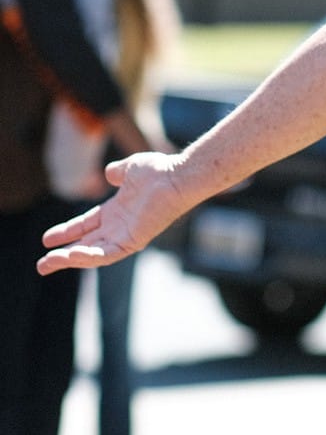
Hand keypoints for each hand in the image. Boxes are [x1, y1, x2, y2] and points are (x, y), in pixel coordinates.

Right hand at [38, 152, 192, 274]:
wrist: (176, 176)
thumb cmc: (159, 171)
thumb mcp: (130, 169)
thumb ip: (118, 172)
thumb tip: (109, 174)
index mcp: (116, 212)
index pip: (86, 226)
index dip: (66, 232)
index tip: (46, 239)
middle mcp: (119, 226)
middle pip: (86, 245)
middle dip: (62, 255)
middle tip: (41, 265)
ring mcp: (126, 235)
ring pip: (93, 254)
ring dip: (70, 259)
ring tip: (48, 264)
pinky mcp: (133, 241)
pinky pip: (107, 254)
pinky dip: (89, 257)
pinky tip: (71, 255)